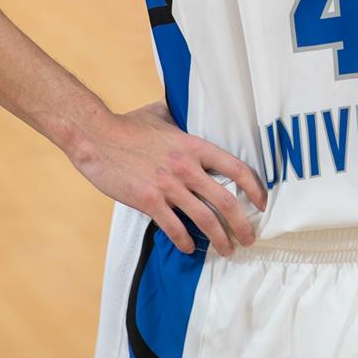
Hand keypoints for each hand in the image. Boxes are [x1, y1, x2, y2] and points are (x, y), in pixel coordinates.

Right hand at [69, 101, 267, 254]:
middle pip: (227, 201)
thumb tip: (186, 108)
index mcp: (194, 146)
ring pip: (205, 219)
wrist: (96, 137)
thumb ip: (179, 117)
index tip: (262, 203)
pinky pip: (175, 228)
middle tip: (250, 238)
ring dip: (220, 239)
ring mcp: (168, 186)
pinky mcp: (149, 200)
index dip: (255, 188)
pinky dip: (186, 241)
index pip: (236, 168)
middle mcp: (186, 167)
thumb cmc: (127, 125)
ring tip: (227, 250)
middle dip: (243, 225)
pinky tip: (190, 247)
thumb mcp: (160, 114)